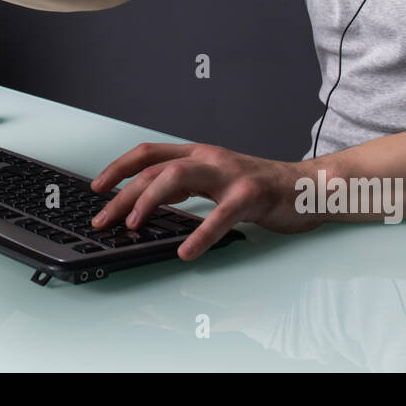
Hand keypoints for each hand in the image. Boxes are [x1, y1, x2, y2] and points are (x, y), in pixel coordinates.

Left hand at [89, 143, 319, 259]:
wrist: (309, 187)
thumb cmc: (261, 188)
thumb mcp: (215, 182)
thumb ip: (185, 188)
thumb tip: (145, 204)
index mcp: (198, 155)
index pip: (148, 153)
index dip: (118, 168)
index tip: (96, 188)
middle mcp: (210, 159)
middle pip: (154, 168)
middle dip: (122, 194)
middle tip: (102, 219)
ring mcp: (230, 175)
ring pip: (177, 178)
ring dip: (149, 201)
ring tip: (132, 224)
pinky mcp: (251, 196)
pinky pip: (220, 216)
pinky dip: (200, 234)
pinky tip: (185, 252)